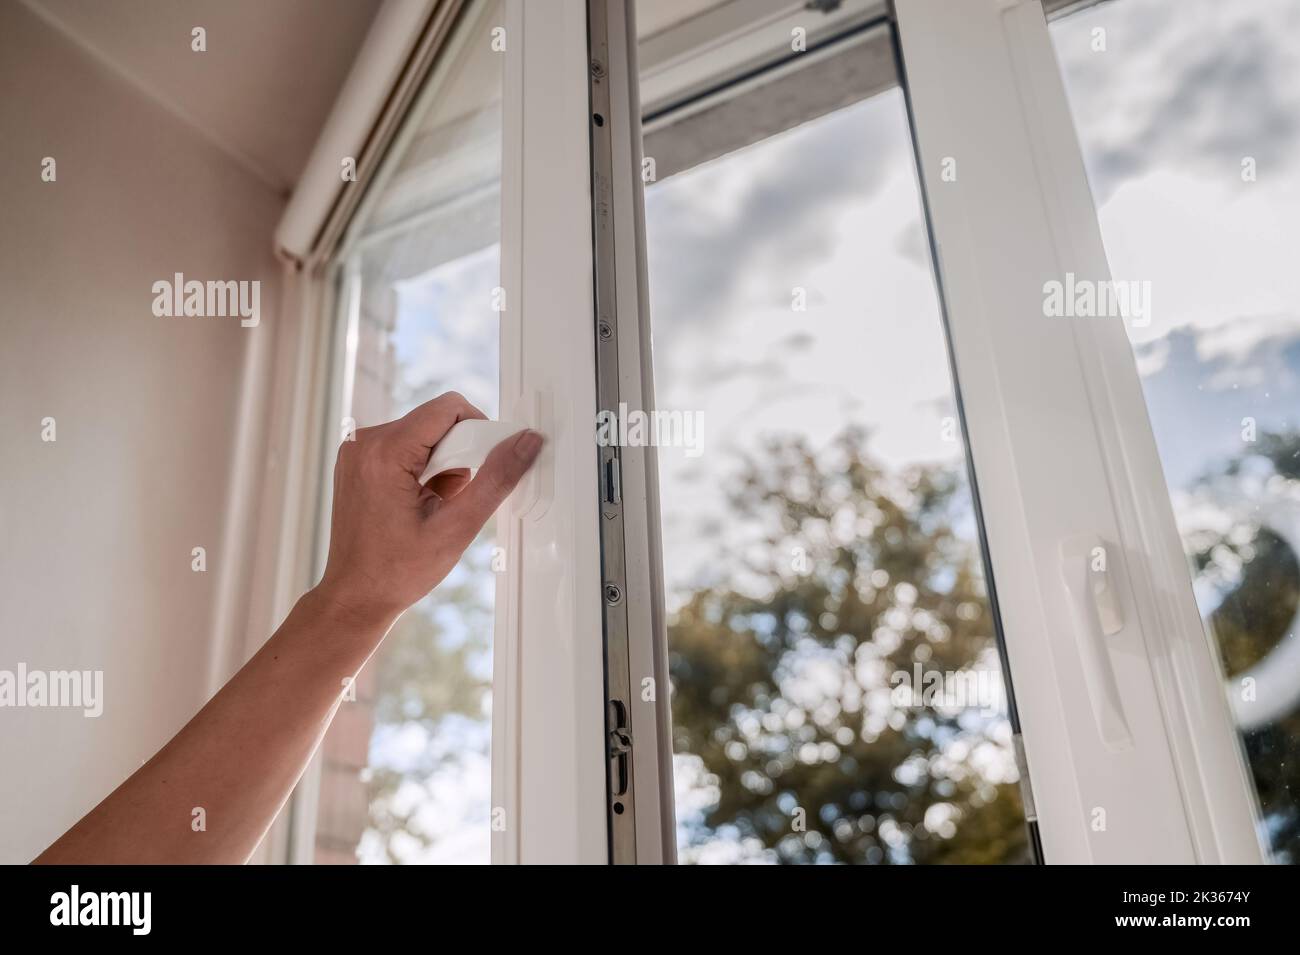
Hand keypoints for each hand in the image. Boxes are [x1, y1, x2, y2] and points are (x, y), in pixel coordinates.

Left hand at [315, 392, 541, 625]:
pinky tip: (419, 504)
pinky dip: (423, 469)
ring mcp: (357, 450)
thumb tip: (526, 442)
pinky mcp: (359, 460)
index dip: (479, 432)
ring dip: (442, 466)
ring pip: (424, 434)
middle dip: (458, 456)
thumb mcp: (457, 527)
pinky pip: (406, 446)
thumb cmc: (396, 571)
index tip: (484, 468)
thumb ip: (496, 479)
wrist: (356, 596)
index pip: (449, 408)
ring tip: (433, 507)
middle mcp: (363, 442)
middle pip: (437, 421)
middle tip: (453, 500)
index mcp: (383, 452)